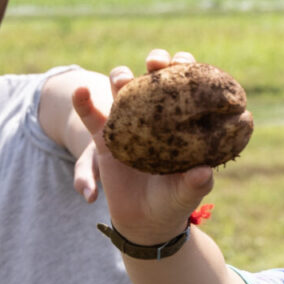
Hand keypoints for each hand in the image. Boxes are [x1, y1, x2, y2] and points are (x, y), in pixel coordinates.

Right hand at [72, 49, 216, 243]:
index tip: (185, 62)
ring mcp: (128, 122)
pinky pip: (91, 115)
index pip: (187, 86)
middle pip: (154, 77)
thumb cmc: (172, 202)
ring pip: (122, 89)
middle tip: (156, 63)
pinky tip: (80, 92)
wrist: (144, 221)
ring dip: (122, 77)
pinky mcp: (104, 136)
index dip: (186, 67)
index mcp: (182, 122)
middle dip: (156, 61)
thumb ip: (195, 184)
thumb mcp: (185, 195)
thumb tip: (203, 172)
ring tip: (123, 82)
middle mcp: (156, 116)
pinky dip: (83, 102)